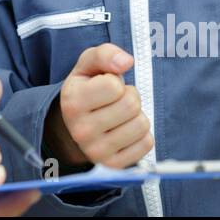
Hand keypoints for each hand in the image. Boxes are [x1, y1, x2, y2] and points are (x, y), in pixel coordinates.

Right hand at [45, 44, 151, 169]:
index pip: (114, 86)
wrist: (73, 127)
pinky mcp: (112, 165)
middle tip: (116, 100)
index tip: (105, 86)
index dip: (116, 81)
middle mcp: (81, 130)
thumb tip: (126, 62)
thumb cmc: (85, 89)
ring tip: (120, 115)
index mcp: (73, 102)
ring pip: (141, 125)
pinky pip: (146, 144)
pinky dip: (141, 134)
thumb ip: (105, 54)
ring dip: (136, 115)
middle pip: (131, 105)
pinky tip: (125, 130)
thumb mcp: (87, 65)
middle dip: (129, 96)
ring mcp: (96, 151)